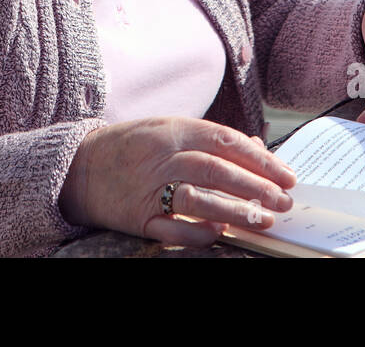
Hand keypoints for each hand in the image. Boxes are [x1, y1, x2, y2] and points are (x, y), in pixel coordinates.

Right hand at [58, 117, 297, 246]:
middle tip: (284, 202)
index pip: (225, 140)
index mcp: (173, 129)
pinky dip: (197, 232)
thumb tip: (254, 145)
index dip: (260, 159)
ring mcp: (148, 187)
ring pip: (198, 197)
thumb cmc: (131, 147)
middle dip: (255, 186)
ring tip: (262, 220)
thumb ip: (209, 137)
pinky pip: (171, 227)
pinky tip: (220, 235)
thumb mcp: (168, 129)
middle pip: (216, 169)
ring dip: (234, 210)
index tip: (287, 175)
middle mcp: (162, 156)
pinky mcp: (136, 217)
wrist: (77, 166)